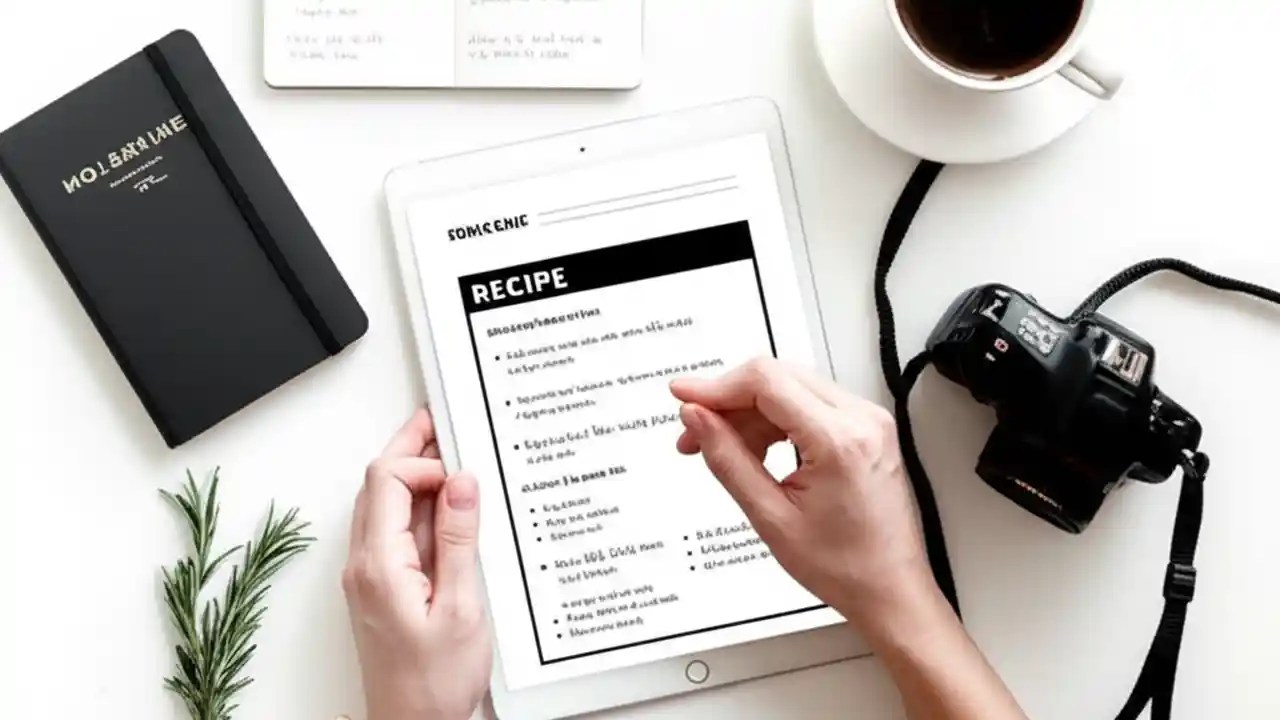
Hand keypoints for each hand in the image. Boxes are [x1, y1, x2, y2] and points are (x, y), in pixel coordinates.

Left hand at [343, 409, 491, 719]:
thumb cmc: (433, 683)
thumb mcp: (461, 607)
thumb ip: (460, 540)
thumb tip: (462, 482)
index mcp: (378, 564)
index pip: (388, 482)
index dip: (424, 463)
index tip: (462, 473)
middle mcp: (364, 565)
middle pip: (378, 485)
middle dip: (410, 449)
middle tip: (440, 420)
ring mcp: (368, 576)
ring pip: (382, 505)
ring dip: (412, 476)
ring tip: (448, 454)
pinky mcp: (380, 588)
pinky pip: (391, 530)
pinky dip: (416, 506)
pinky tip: (445, 507)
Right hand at [669, 358, 940, 635]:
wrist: (891, 590)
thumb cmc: (846, 567)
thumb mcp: (771, 517)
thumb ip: (728, 460)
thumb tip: (698, 418)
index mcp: (841, 441)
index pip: (766, 382)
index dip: (716, 386)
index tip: (684, 396)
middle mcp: (862, 420)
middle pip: (778, 377)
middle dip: (729, 401)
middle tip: (695, 432)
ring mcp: (869, 420)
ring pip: (791, 388)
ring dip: (750, 412)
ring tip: (724, 450)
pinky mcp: (867, 428)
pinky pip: (810, 404)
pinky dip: (776, 420)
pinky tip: (756, 449)